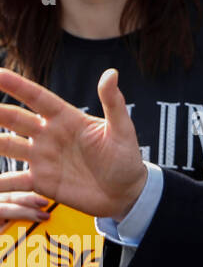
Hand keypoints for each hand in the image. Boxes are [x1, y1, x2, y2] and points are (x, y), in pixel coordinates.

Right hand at [0, 68, 147, 221]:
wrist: (126, 193)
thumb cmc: (126, 159)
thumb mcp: (122, 130)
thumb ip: (113, 103)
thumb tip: (111, 73)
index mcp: (66, 118)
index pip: (36, 97)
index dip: (16, 85)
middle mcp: (48, 135)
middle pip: (13, 119)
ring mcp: (41, 158)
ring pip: (5, 146)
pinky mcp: (39, 182)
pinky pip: (11, 181)